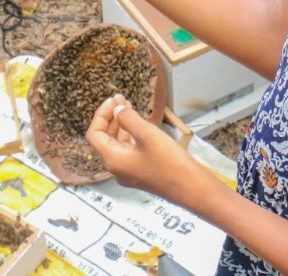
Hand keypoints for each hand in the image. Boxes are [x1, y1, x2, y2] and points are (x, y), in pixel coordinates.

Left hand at [85, 94, 201, 200]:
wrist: (192, 189)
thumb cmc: (168, 161)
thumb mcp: (147, 134)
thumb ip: (128, 119)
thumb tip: (117, 110)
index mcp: (112, 160)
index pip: (94, 134)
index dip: (101, 114)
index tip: (114, 99)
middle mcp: (117, 168)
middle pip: (105, 139)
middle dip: (111, 117)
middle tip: (121, 98)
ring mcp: (129, 172)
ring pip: (118, 144)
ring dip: (121, 125)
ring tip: (129, 106)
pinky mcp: (142, 173)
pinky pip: (130, 151)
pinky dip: (131, 135)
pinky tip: (139, 124)